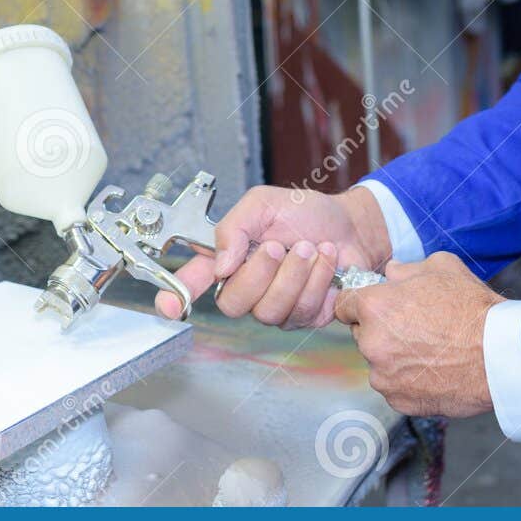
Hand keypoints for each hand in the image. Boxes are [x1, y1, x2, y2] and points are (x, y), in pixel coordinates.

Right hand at [154, 185, 391, 327]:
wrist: (350, 226)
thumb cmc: (306, 212)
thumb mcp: (263, 203)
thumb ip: (234, 227)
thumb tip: (220, 264)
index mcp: (227, 257)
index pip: (191, 282)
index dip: (174, 297)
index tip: (169, 306)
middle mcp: (246, 286)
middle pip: (232, 303)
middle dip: (259, 273)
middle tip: (280, 246)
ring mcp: (274, 304)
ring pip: (269, 310)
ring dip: (295, 274)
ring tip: (309, 247)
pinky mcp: (303, 316)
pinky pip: (301, 312)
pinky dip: (318, 281)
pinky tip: (325, 261)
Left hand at [333, 252, 503, 417]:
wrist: (500, 355)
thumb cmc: (472, 309)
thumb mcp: (441, 268)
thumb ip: (406, 269)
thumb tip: (391, 272)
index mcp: (375, 307)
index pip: (344, 305)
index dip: (360, 303)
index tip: (374, 307)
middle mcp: (371, 343)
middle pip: (362, 334)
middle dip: (381, 330)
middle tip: (414, 328)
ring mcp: (384, 376)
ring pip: (378, 363)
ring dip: (394, 358)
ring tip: (429, 351)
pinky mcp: (399, 401)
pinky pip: (395, 387)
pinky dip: (408, 381)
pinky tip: (434, 370)